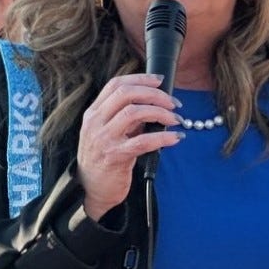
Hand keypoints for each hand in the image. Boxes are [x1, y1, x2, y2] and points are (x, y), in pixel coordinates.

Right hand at [76, 73, 180, 219]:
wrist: (92, 190)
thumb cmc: (104, 160)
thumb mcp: (108, 133)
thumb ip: (125, 118)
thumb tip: (153, 104)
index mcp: (93, 113)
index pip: (116, 85)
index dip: (140, 79)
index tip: (160, 80)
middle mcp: (95, 122)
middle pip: (126, 94)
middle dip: (154, 94)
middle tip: (173, 103)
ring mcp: (103, 139)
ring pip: (134, 112)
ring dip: (160, 113)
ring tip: (175, 120)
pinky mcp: (115, 156)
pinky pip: (143, 142)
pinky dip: (163, 137)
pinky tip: (176, 138)